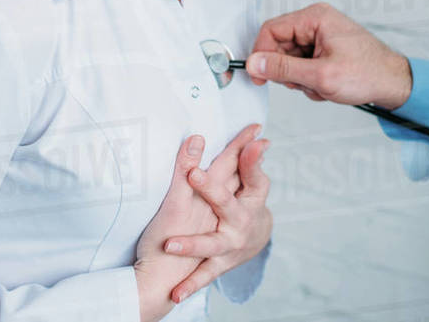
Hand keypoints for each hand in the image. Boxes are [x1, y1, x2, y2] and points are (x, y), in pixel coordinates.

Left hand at [132, 124, 260, 319]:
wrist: (254, 240)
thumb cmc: (247, 201)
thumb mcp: (250, 180)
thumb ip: (249, 160)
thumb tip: (258, 134)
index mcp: (251, 196)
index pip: (252, 173)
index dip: (250, 159)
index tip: (251, 140)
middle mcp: (242, 220)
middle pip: (227, 203)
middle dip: (212, 189)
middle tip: (194, 174)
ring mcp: (231, 244)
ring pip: (211, 244)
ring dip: (192, 244)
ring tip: (171, 245)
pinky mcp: (219, 264)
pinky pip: (202, 274)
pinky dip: (189, 284)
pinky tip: (175, 295)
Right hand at [245, 2, 411, 108]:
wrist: (393, 82)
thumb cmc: (368, 73)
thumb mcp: (320, 75)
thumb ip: (283, 69)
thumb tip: (255, 64)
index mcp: (315, 17)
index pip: (271, 30)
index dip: (261, 54)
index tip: (259, 75)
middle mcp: (317, 21)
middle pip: (279, 45)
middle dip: (288, 70)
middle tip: (303, 83)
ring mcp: (321, 35)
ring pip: (290, 58)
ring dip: (301, 78)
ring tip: (321, 84)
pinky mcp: (324, 48)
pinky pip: (303, 64)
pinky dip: (310, 79)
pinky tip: (327, 85)